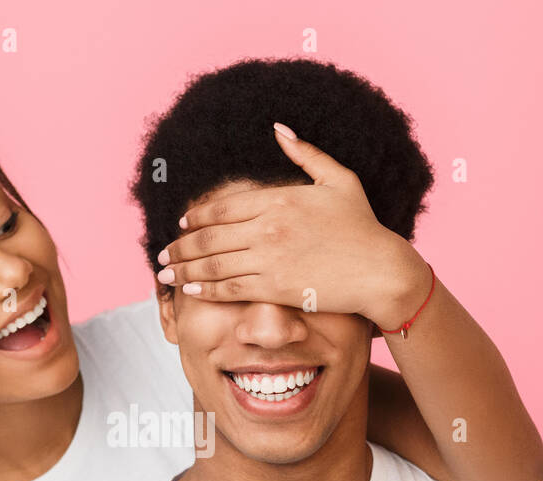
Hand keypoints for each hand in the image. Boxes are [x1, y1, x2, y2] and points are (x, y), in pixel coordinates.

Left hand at [154, 123, 430, 330]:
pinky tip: (189, 289)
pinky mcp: (274, 288)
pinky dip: (205, 289)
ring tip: (166, 274)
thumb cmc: (362, 226)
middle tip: (162, 254)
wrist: (380, 270)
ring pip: (213, 264)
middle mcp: (268, 228)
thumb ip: (305, 153)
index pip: (222, 206)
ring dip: (184, 269)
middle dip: (179, 247)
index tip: (181, 223)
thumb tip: (278, 128)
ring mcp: (269, 259)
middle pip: (209, 237)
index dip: (196, 216)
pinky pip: (229, 288)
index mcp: (278, 199)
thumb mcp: (338, 179)